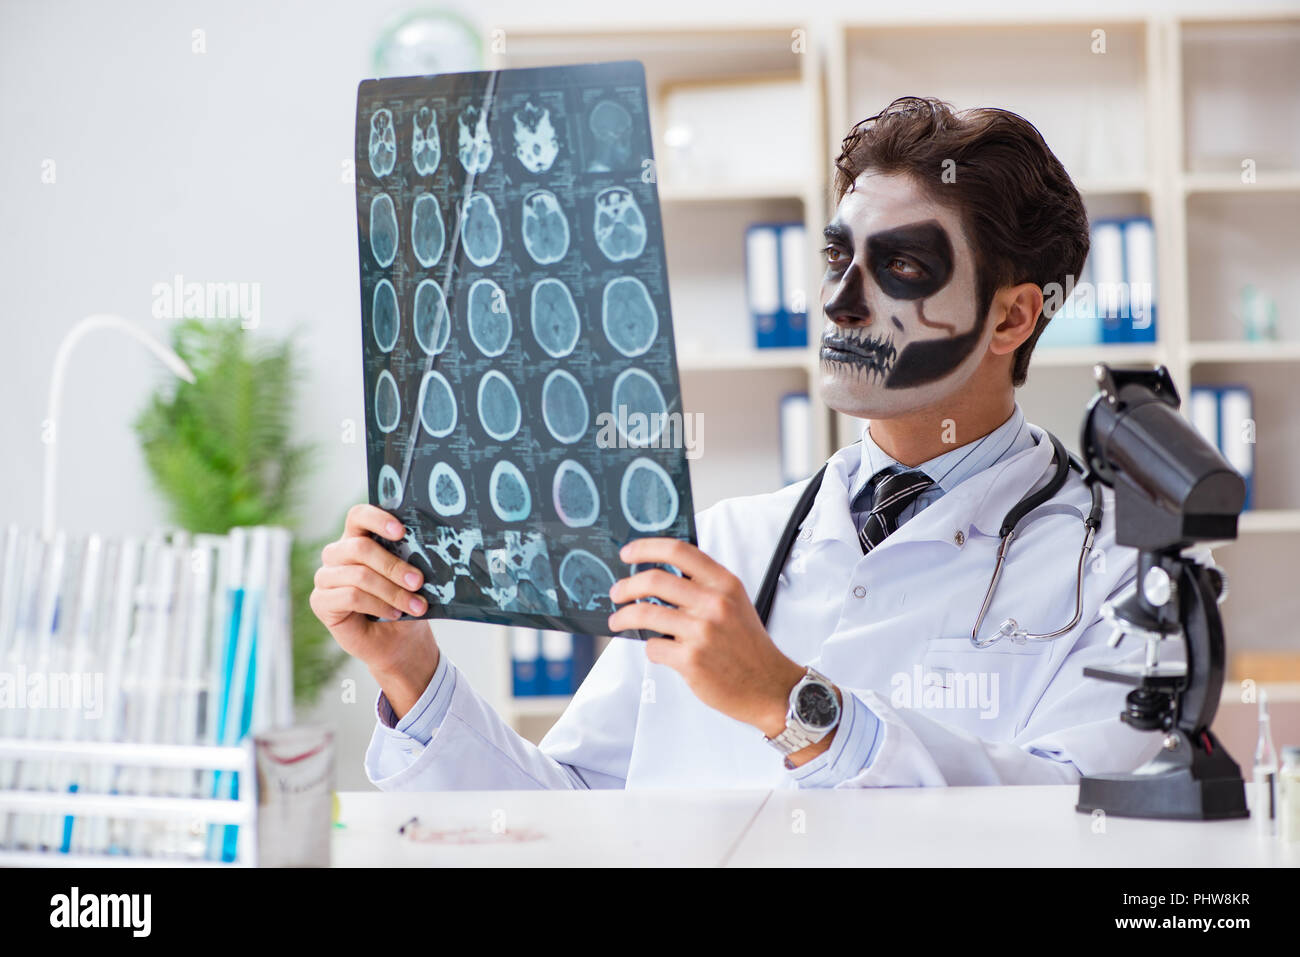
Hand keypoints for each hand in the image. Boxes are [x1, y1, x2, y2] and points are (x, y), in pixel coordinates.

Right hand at [309, 504, 438, 716]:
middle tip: (418, 581)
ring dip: (392, 591)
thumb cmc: (405, 602)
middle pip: (359, 547)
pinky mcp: (320, 601)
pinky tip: (394, 613)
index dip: (377, 519)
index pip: (358, 516)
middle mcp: (337, 554)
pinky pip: (350, 596)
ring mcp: (326, 577)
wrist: (400, 642)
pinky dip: (377, 605)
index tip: (401, 531)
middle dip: (394, 566)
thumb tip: (425, 544)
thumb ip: (409, 557)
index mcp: (358, 538)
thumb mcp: (411, 577)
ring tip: (415, 604)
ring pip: (359, 575)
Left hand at [607, 538, 808, 740]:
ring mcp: (702, 632)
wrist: (770, 687)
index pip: (679, 551)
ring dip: (624, 617)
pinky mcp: (691, 660)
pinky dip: (650, 648)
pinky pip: (653, 647)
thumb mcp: (735, 604)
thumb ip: (704, 588)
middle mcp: (714, 604)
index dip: (647, 548)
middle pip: (654, 580)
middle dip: (626, 586)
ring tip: (619, 621)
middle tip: (617, 593)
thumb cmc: (749, 646)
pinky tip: (657, 650)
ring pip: (645, 614)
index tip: (629, 553)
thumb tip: (659, 578)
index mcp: (725, 584)